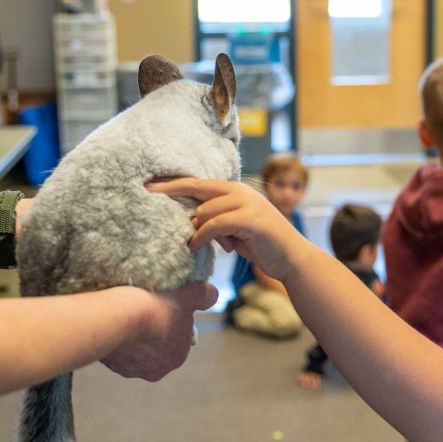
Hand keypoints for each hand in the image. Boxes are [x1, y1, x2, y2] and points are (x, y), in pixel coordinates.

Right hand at [101, 281, 217, 380]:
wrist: (117, 315)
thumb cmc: (157, 306)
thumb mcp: (190, 293)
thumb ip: (205, 295)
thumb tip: (211, 295)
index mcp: (177, 358)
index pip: (179, 338)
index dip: (173, 320)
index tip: (165, 305)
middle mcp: (154, 370)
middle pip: (156, 345)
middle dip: (153, 330)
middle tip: (147, 307)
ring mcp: (128, 368)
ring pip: (134, 348)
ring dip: (133, 333)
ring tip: (129, 311)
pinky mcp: (107, 362)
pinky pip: (114, 347)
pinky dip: (116, 334)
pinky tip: (115, 319)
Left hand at [146, 179, 307, 281]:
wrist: (292, 258)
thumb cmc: (261, 245)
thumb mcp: (234, 230)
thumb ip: (215, 221)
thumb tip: (190, 222)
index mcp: (237, 191)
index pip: (200, 183)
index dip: (174, 183)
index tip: (150, 185)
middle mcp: (242, 192)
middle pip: (200, 189)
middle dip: (173, 194)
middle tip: (151, 199)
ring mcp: (248, 204)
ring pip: (206, 211)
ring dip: (197, 230)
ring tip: (196, 245)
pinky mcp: (251, 219)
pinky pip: (216, 224)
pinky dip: (203, 236)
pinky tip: (195, 247)